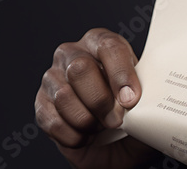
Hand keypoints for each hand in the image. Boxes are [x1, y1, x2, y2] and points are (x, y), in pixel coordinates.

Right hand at [36, 28, 158, 168]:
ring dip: (87, 120)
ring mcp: (53, 78)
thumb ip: (143, 91)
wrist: (117, 144)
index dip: (120, 74)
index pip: (109, 47)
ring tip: (101, 127)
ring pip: (64, 96)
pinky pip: (52, 120)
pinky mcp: (41, 104)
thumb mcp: (146, 98)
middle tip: (116, 119)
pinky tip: (85, 135)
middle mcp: (73, 54)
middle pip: (80, 69)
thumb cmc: (133, 114)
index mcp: (102, 42)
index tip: (131, 99)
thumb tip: (133, 96)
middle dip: (100, 100)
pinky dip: (73, 135)